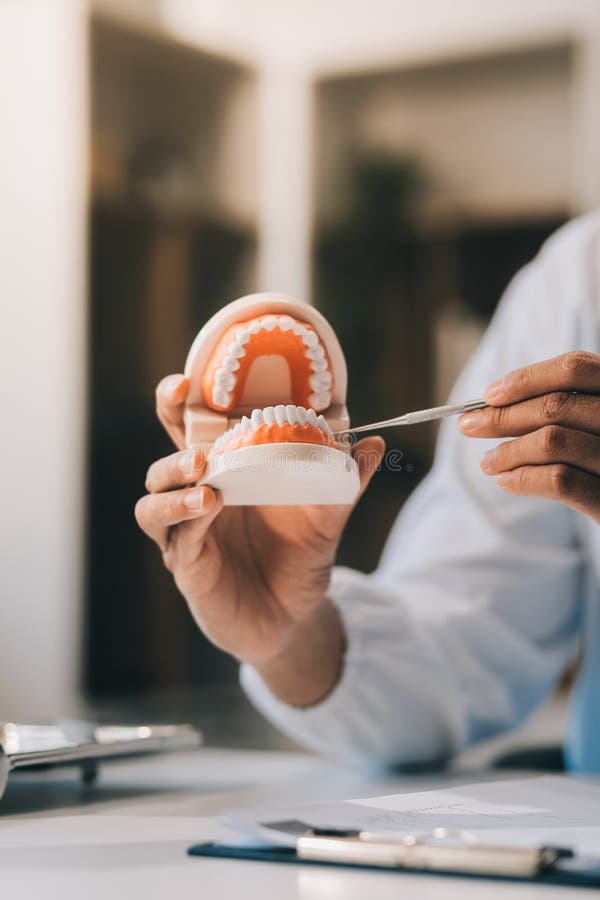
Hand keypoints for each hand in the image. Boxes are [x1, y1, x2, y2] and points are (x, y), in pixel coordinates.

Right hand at [135, 374, 384, 703]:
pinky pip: (177, 539)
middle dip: (168, 445)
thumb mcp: (328, 516)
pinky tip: (209, 508)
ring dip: (173, 484)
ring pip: (153, 502)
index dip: (178, 404)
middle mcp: (195, 500)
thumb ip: (346, 481)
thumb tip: (376, 442)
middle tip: (198, 444)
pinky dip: (188, 520)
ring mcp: (186, 535)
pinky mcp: (189, 568)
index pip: (189, 432)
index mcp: (224, 475)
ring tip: (204, 477)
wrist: (295, 618)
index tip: (187, 382)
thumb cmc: (300, 558)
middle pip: (162, 462)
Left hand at [459, 351, 599, 524]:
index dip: (526, 379)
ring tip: (487, 462)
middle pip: (556, 405)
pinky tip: (505, 481)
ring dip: (508, 451)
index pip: (573, 368)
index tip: (488, 395)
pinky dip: (523, 478)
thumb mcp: (587, 423)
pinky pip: (560, 481)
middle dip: (502, 416)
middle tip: (468, 426)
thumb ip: (559, 408)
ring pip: (552, 441)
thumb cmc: (599, 460)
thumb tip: (491, 405)